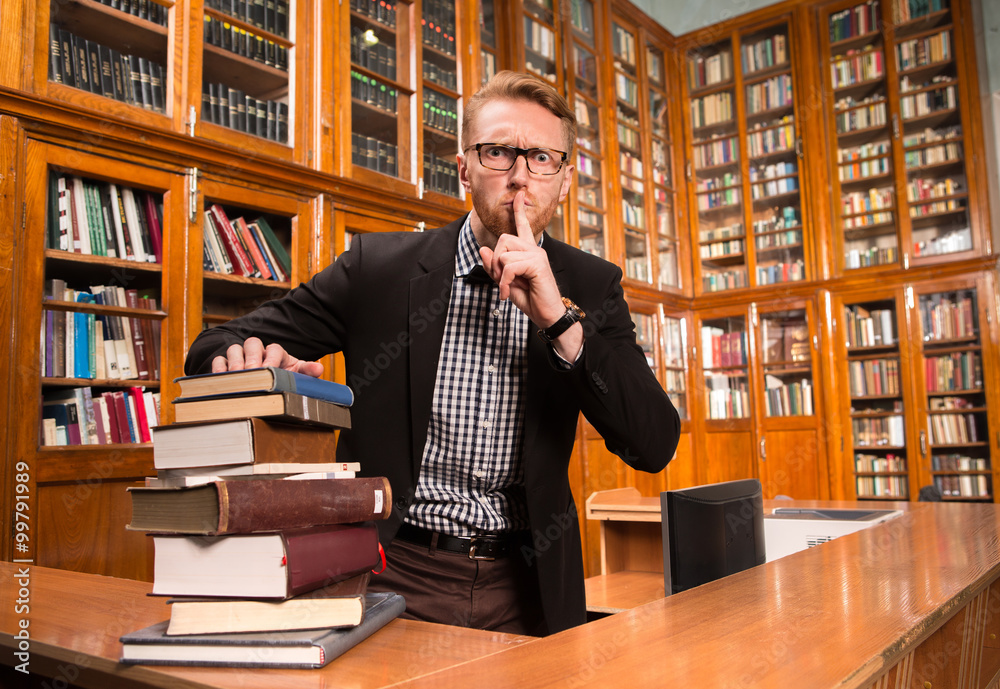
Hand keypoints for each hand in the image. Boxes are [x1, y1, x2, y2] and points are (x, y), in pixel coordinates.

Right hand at [211, 337, 324, 376]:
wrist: (267, 389)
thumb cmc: (284, 381)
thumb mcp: (296, 377)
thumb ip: (306, 372)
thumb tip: (319, 368)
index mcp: (277, 353)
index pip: (274, 348)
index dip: (271, 357)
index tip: (270, 369)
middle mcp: (258, 352)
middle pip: (252, 343)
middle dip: (252, 358)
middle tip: (252, 373)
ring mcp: (241, 357)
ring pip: (234, 349)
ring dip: (235, 363)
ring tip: (238, 378)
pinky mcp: (226, 367)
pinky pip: (219, 361)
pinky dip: (219, 369)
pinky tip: (223, 380)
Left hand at [479, 191, 583, 359]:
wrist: (548, 315)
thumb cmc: (531, 299)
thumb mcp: (506, 282)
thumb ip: (494, 266)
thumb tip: (482, 249)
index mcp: (528, 251)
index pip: (523, 226)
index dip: (519, 211)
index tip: (519, 196)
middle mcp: (534, 249)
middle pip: (503, 239)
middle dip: (494, 261)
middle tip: (500, 279)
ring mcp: (537, 254)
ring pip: (504, 254)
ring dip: (499, 274)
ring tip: (507, 288)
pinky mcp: (537, 264)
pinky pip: (509, 266)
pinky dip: (503, 282)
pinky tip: (507, 293)